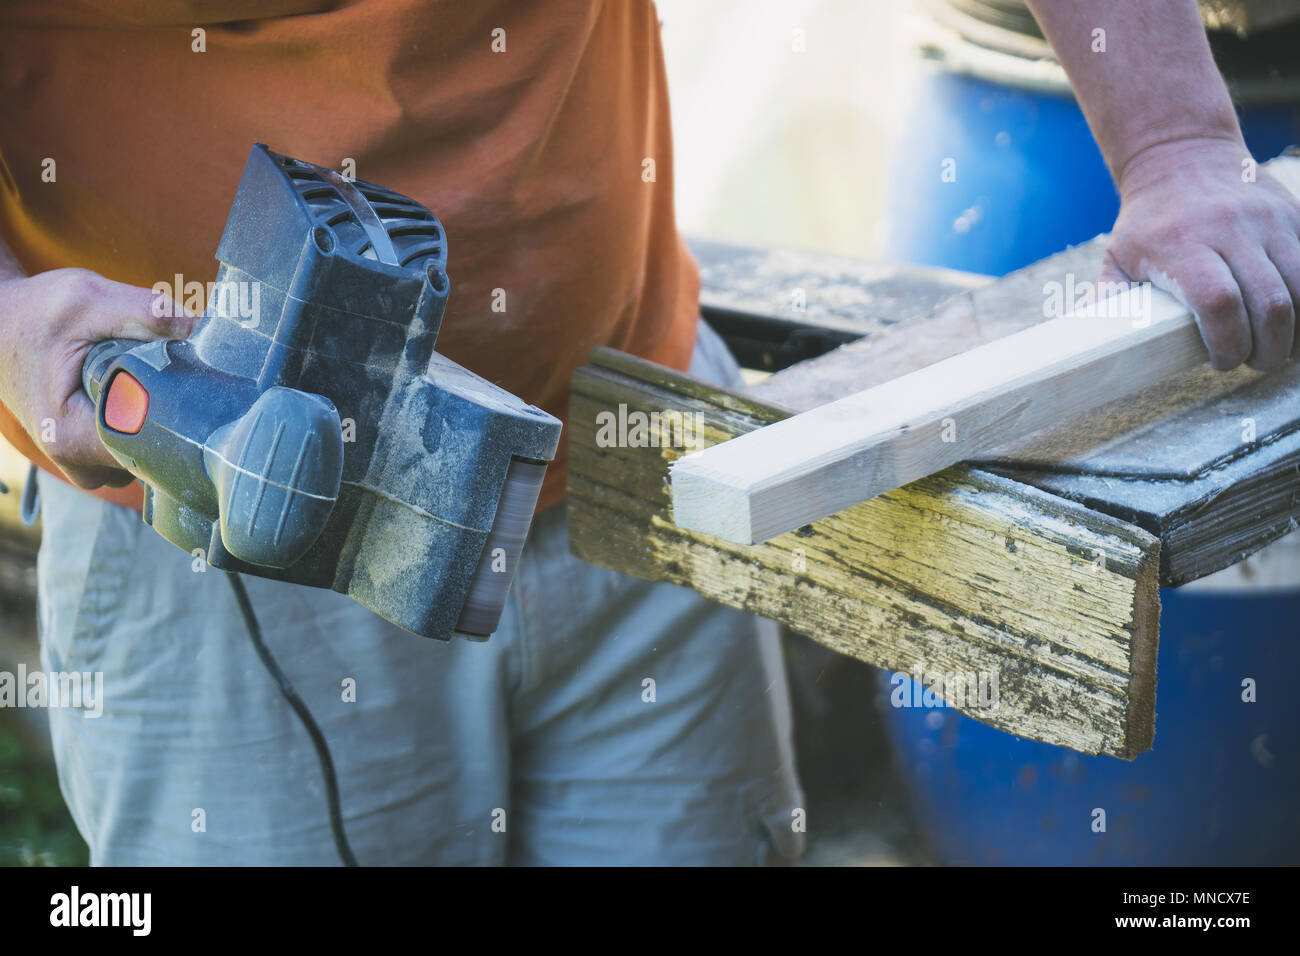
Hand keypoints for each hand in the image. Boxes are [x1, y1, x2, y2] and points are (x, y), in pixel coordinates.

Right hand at [0, 268, 193, 487]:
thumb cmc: (37, 312)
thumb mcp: (87, 298)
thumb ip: (142, 311)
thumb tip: (195, 328)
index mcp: (69, 435)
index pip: (147, 453)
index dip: (179, 424)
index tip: (196, 394)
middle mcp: (72, 458)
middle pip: (148, 462)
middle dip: (171, 424)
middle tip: (182, 384)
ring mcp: (77, 458)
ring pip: (139, 460)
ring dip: (156, 426)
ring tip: (155, 385)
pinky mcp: (84, 449)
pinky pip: (127, 451)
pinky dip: (141, 426)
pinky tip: (143, 394)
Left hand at [1102, 137, 1299, 370]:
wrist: (1182, 155)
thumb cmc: (1146, 222)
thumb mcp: (1117, 258)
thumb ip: (1107, 305)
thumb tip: (1084, 350)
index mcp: (1182, 244)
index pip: (1218, 302)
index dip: (1228, 342)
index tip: (1222, 361)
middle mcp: (1230, 229)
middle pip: (1270, 302)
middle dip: (1268, 347)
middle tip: (1255, 362)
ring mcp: (1268, 219)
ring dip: (1298, 329)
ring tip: (1280, 347)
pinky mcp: (1294, 214)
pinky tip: (1297, 319)